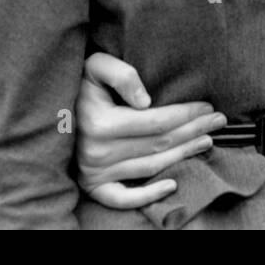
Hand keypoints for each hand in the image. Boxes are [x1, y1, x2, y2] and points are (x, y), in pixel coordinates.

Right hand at [75, 52, 226, 209]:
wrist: (46, 110)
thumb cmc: (77, 84)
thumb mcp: (94, 66)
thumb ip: (121, 74)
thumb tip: (147, 100)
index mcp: (102, 124)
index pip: (157, 122)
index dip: (186, 114)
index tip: (208, 107)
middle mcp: (99, 152)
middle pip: (160, 144)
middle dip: (194, 131)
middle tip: (218, 122)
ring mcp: (95, 172)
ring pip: (151, 166)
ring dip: (182, 155)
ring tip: (206, 142)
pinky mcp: (92, 186)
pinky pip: (124, 199)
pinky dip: (149, 195)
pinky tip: (172, 185)